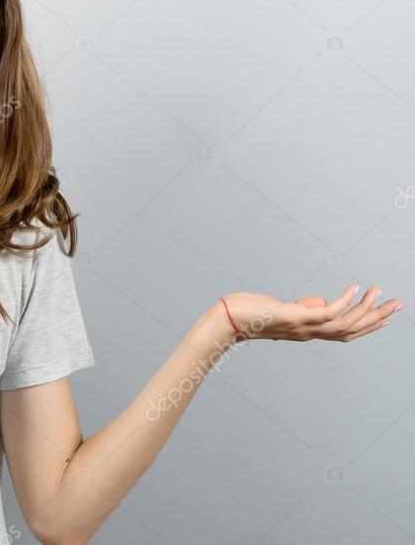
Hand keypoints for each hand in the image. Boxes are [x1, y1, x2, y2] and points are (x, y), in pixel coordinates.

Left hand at [215, 285, 402, 342]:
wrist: (224, 322)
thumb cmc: (248, 313)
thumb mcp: (280, 309)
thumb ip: (302, 307)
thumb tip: (320, 300)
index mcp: (306, 332)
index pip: (343, 333)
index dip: (366, 326)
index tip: (385, 316)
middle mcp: (307, 333)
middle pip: (351, 330)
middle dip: (377, 318)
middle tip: (398, 304)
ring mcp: (302, 326)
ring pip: (345, 323)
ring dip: (366, 309)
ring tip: (380, 292)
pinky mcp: (293, 317)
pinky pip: (326, 311)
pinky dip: (343, 301)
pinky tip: (354, 288)